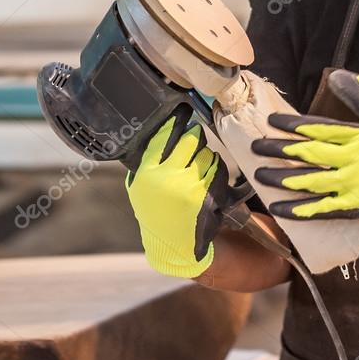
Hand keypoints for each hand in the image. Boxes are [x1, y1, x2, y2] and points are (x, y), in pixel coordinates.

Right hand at [125, 105, 228, 277]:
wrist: (175, 248)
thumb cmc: (158, 215)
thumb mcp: (141, 191)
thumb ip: (146, 164)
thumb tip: (157, 132)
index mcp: (147, 174)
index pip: (162, 137)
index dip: (174, 122)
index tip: (181, 111)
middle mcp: (166, 178)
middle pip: (189, 141)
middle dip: (195, 139)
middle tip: (195, 140)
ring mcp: (188, 186)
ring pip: (207, 154)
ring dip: (207, 157)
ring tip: (199, 170)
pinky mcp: (207, 195)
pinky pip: (218, 170)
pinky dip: (217, 171)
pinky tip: (209, 182)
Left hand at [251, 69, 358, 232]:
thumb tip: (336, 74)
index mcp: (356, 136)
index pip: (316, 128)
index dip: (291, 125)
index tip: (271, 122)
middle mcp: (350, 160)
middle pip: (307, 154)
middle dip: (278, 150)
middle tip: (255, 147)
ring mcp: (351, 185)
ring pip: (309, 181)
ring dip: (282, 179)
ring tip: (260, 177)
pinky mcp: (354, 206)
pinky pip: (321, 209)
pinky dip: (299, 210)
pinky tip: (279, 208)